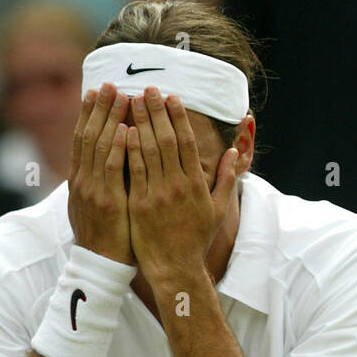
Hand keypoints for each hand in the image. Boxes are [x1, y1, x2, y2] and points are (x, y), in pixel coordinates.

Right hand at [67, 82, 132, 264]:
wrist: (100, 266)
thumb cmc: (105, 236)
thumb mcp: (96, 204)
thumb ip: (100, 179)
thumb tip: (107, 158)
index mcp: (79, 180)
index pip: (82, 138)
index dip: (88, 113)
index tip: (96, 91)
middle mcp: (82, 181)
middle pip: (88, 135)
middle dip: (99, 108)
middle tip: (109, 83)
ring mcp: (93, 191)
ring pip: (99, 146)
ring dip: (109, 119)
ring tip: (120, 95)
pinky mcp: (107, 202)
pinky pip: (112, 169)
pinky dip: (117, 147)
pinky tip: (125, 129)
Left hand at [126, 88, 238, 284]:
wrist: (176, 268)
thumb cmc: (196, 240)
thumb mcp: (217, 210)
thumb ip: (225, 179)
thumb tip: (233, 153)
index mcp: (196, 184)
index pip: (186, 141)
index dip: (178, 116)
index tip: (171, 96)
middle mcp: (178, 186)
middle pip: (166, 139)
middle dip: (156, 111)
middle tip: (147, 88)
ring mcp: (157, 195)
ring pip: (149, 151)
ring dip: (140, 123)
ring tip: (131, 101)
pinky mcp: (139, 205)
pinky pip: (134, 171)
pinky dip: (129, 149)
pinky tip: (122, 130)